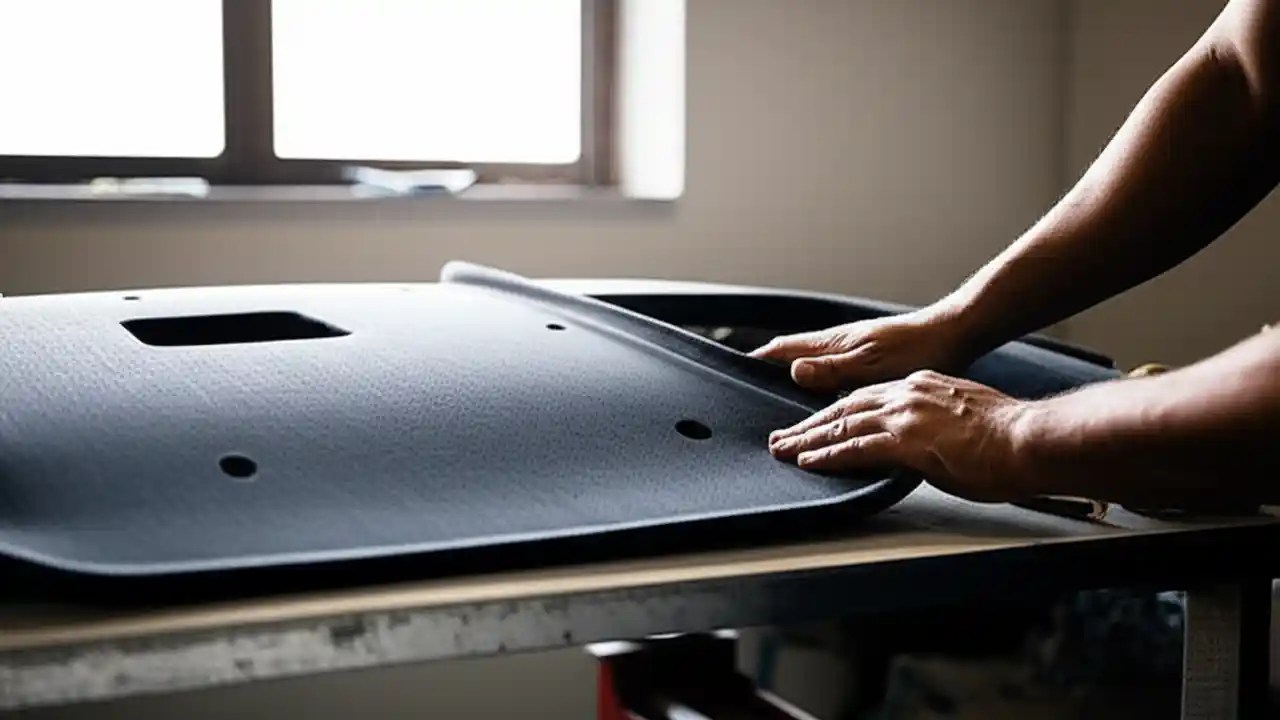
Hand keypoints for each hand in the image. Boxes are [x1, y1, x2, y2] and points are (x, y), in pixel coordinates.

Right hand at [749, 308, 974, 391]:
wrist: (954, 334)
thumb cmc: (918, 349)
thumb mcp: (872, 365)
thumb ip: (831, 370)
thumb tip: (792, 372)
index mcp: (833, 344)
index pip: (783, 350)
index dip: (759, 361)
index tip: (736, 374)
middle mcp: (838, 344)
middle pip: (792, 355)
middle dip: (769, 370)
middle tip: (750, 393)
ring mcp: (852, 349)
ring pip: (811, 364)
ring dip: (792, 378)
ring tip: (778, 399)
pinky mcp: (868, 358)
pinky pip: (830, 370)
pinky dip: (817, 382)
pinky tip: (824, 396)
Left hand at [768, 370, 1040, 502]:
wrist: (1029, 440)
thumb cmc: (1010, 437)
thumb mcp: (967, 417)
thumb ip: (940, 422)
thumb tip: (933, 439)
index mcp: (922, 387)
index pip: (867, 397)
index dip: (837, 410)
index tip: (817, 421)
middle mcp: (908, 394)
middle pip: (846, 407)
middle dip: (811, 424)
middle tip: (783, 436)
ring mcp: (905, 417)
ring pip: (843, 426)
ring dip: (809, 440)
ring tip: (783, 450)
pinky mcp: (906, 442)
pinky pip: (855, 449)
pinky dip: (828, 456)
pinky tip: (809, 462)